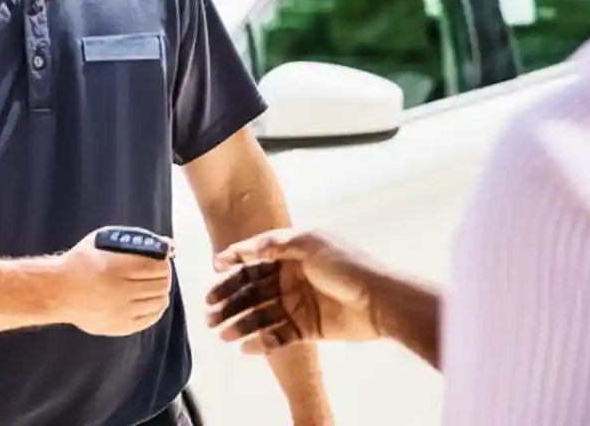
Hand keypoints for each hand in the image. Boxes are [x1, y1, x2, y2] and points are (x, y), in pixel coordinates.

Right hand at [56, 227, 174, 336]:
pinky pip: (150, 318)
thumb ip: (137, 241)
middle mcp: (120, 292)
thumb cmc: (81, 262)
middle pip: (161, 284)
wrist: (57, 292)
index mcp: (116, 268)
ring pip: (159, 302)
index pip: (158, 266)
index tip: (159, 257)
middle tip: (157, 270)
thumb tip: (170, 245)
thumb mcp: (105, 241)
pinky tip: (148, 300)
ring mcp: (121, 312)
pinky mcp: (120, 327)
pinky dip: (154, 308)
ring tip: (151, 284)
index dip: (163, 260)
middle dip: (163, 274)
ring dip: (160, 291)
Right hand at [205, 228, 381, 353]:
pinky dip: (262, 341)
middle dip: (230, 301)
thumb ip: (273, 244)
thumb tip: (243, 247)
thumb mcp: (308, 244)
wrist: (379, 300)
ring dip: (241, 324)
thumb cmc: (346, 266)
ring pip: (262, 315)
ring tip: (222, 334)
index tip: (214, 270)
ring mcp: (299, 304)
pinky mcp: (307, 328)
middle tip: (210, 314)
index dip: (233, 263)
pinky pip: (279, 335)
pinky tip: (246, 346)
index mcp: (292, 255)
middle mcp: (292, 279)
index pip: (255, 259)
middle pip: (253, 290)